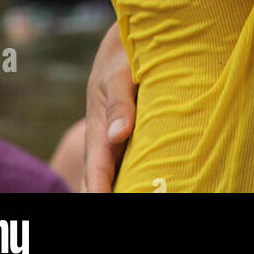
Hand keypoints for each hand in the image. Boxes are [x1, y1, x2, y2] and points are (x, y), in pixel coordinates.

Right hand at [81, 21, 136, 192]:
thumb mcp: (118, 76)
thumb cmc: (120, 61)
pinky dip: (137, 182)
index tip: (103, 201)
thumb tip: (118, 135)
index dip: (100, 192)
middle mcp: (104, 147)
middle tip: (140, 197)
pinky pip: (131, 170)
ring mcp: (116, 149)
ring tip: (150, 193)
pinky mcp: (130, 146)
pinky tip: (156, 187)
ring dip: (124, 189)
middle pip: (99, 185)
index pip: (96, 172)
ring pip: (116, 181)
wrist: (122, 52)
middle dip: (109, 195)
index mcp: (97, 133)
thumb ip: (119, 104)